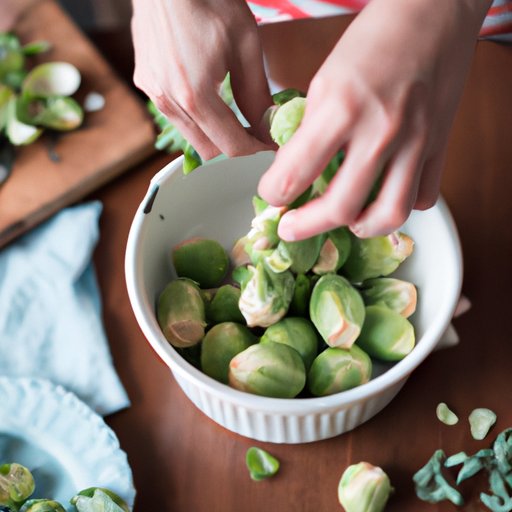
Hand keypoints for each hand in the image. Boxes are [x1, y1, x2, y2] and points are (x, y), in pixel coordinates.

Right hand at [131, 0, 272, 159]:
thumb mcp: (245, 46)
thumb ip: (256, 94)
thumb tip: (268, 125)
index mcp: (196, 97)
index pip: (231, 146)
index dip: (256, 149)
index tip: (270, 142)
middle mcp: (169, 102)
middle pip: (208, 150)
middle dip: (235, 145)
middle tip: (255, 129)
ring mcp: (153, 93)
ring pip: (190, 136)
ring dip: (214, 134)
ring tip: (234, 114)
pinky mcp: (146, 82)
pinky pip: (175, 115)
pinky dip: (195, 118)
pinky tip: (207, 96)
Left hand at [258, 0, 490, 239]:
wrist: (432, 13)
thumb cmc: (372, 41)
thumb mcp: (324, 79)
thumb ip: (308, 129)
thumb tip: (291, 169)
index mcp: (340, 108)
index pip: (294, 174)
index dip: (273, 193)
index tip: (270, 195)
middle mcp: (380, 132)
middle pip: (340, 208)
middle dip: (305, 227)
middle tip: (291, 227)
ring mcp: (415, 143)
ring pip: (389, 215)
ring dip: (360, 228)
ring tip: (345, 224)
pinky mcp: (440, 145)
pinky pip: (423, 197)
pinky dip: (402, 206)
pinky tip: (385, 196)